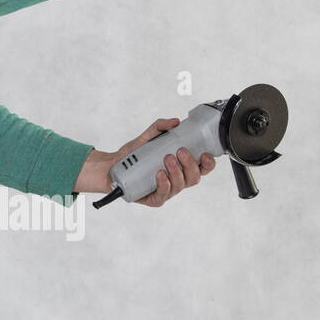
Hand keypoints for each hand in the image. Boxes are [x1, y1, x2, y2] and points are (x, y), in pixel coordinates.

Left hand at [75, 117, 217, 206]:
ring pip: (180, 185)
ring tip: (166, 158)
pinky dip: (164, 183)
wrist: (112, 167)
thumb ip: (159, 127)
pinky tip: (159, 174)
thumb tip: (175, 121)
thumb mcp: (146, 137)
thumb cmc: (133, 155)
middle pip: (194, 177)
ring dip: (176, 171)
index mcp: (180, 167)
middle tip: (180, 151)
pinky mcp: (155, 198)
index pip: (201, 167)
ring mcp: (167, 190)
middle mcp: (176, 179)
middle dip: (190, 164)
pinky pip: (164, 194)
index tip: (205, 153)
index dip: (208, 163)